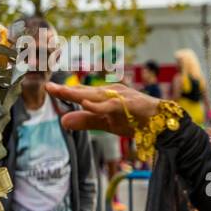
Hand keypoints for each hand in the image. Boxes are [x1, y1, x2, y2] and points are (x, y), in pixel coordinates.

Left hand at [46, 81, 161, 136]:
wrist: (162, 122)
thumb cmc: (135, 119)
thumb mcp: (106, 123)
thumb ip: (86, 121)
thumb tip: (62, 121)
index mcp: (104, 95)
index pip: (81, 93)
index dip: (65, 92)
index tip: (48, 88)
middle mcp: (111, 92)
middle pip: (86, 91)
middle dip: (67, 90)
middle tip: (48, 87)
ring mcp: (121, 97)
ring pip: (96, 95)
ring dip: (79, 94)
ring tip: (61, 92)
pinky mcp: (130, 105)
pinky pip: (112, 105)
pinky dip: (99, 105)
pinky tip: (86, 103)